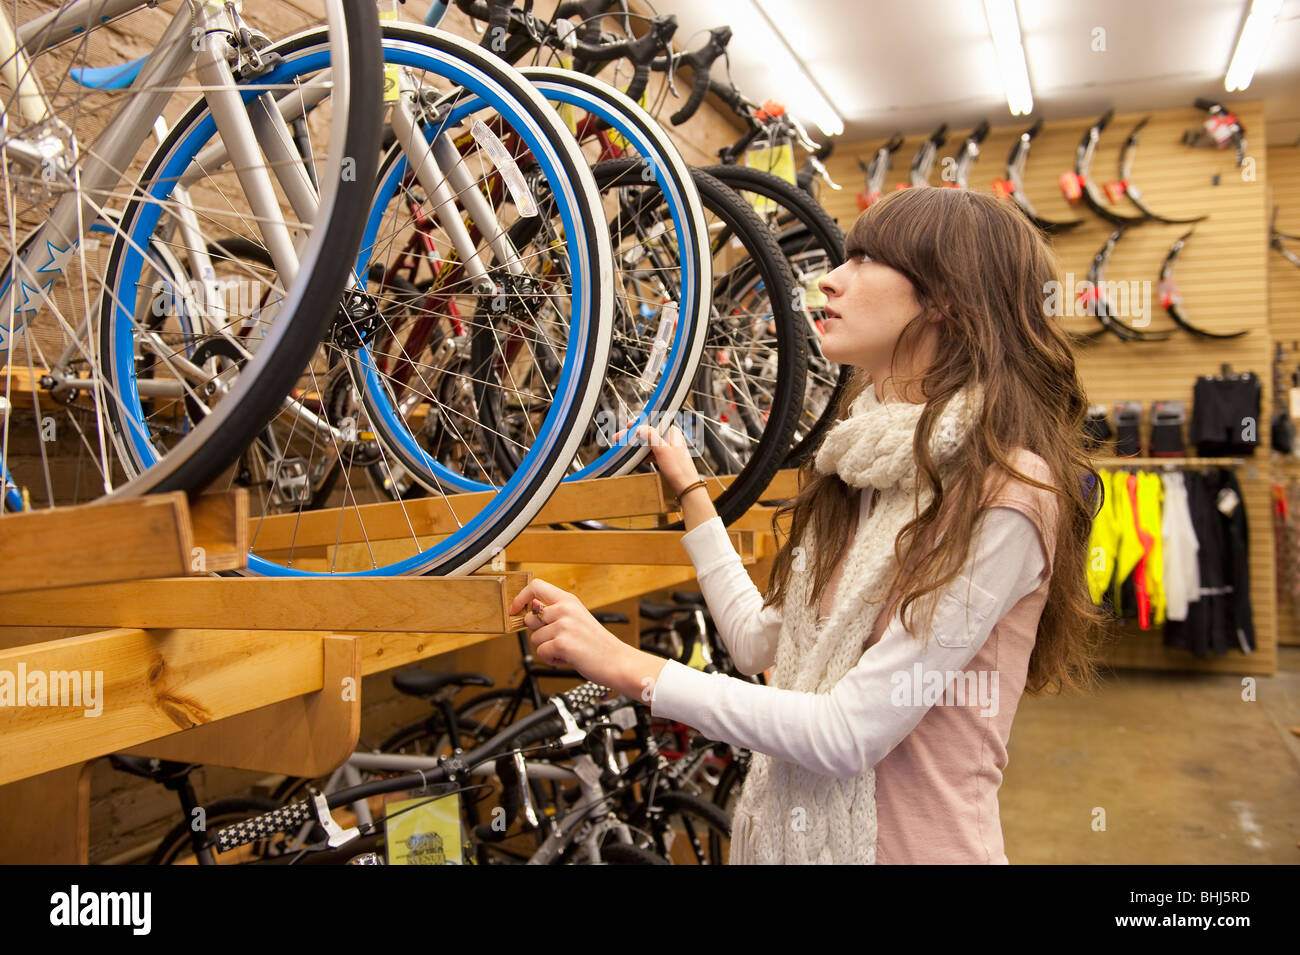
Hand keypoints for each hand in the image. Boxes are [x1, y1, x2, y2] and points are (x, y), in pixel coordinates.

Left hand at [508, 578, 665, 701]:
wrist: (617, 661)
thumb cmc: (598, 644)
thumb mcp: (577, 618)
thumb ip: (556, 612)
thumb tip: (530, 609)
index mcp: (569, 600)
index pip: (535, 587)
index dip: (520, 598)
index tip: (514, 609)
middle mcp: (565, 609)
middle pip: (530, 617)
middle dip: (538, 633)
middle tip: (556, 639)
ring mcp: (564, 625)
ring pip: (534, 638)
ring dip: (547, 649)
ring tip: (566, 650)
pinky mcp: (562, 643)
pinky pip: (541, 653)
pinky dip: (551, 660)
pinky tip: (567, 658)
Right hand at [615, 423, 699, 495]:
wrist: (686, 487)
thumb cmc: (678, 468)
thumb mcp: (662, 449)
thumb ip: (651, 435)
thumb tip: (640, 427)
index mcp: (672, 432)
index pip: (653, 423)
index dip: (639, 423)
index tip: (628, 426)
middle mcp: (671, 438)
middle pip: (649, 434)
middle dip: (633, 436)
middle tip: (618, 438)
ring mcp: (668, 448)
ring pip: (649, 444)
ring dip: (636, 446)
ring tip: (623, 448)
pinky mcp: (666, 458)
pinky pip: (652, 453)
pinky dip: (643, 454)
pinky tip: (635, 458)